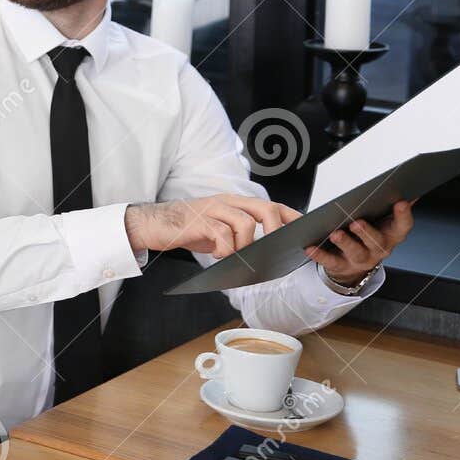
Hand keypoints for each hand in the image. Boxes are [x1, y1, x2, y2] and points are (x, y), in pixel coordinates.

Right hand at [125, 195, 300, 257]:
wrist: (152, 224)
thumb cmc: (187, 229)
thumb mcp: (217, 231)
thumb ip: (238, 237)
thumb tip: (263, 255)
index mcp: (233, 203)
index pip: (270, 204)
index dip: (291, 215)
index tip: (307, 228)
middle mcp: (225, 202)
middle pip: (264, 208)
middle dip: (277, 229)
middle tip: (277, 248)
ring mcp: (212, 210)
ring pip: (245, 222)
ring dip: (247, 245)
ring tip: (238, 257)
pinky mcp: (198, 221)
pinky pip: (221, 234)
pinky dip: (226, 250)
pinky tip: (219, 257)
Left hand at [304, 200, 412, 285]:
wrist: (354, 264)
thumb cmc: (366, 234)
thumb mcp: (380, 219)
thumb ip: (386, 203)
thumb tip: (399, 181)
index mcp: (391, 233)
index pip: (403, 226)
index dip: (403, 215)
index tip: (401, 202)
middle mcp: (379, 248)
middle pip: (377, 241)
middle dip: (367, 232)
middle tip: (357, 222)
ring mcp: (362, 259)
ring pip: (356, 252)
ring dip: (346, 243)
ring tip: (336, 234)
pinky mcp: (343, 266)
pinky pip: (332, 262)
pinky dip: (321, 255)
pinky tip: (311, 247)